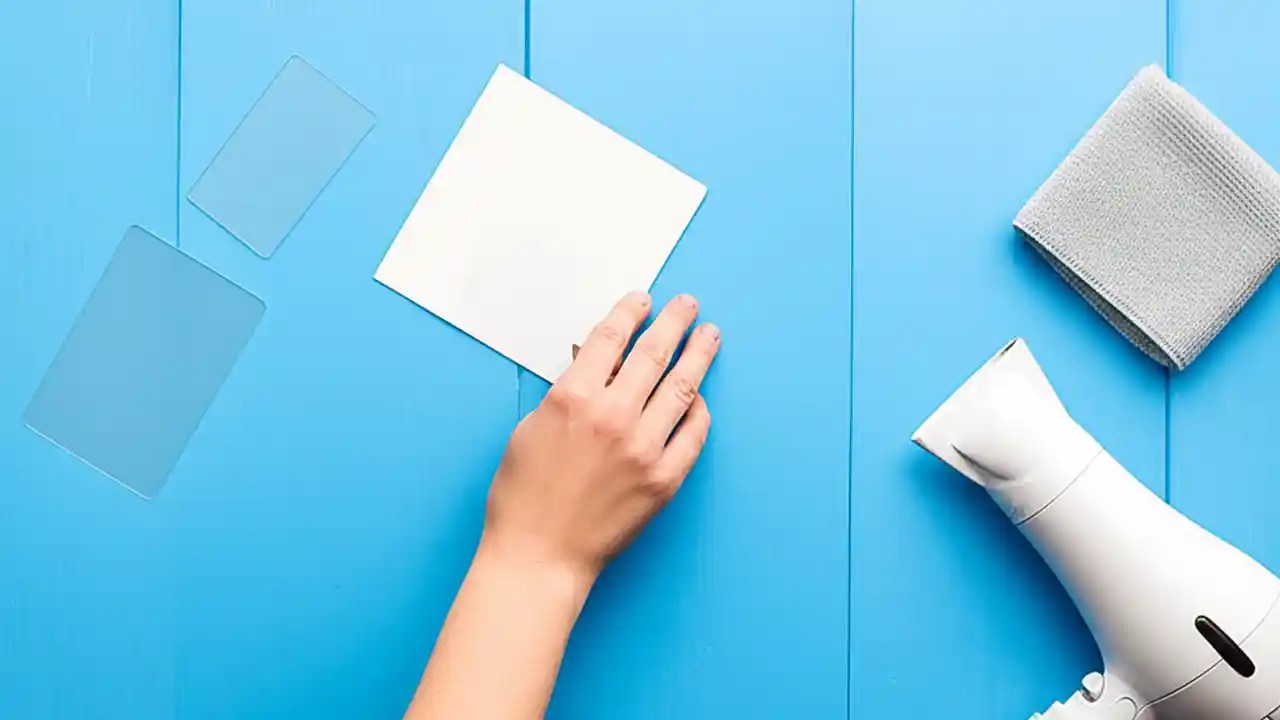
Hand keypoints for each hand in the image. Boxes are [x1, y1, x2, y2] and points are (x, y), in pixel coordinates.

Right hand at [481, 291, 720, 589]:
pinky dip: (699, 411)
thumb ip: (565, 392)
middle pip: (653, 353)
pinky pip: (693, 433)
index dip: (629, 313)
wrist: (540, 555)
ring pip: (681, 387)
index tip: (643, 300)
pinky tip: (700, 397)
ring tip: (709, 336)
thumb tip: (595, 365)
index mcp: (573, 397)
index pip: (610, 338)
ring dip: (698, 356)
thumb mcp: (530, 427)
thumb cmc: (523, 496)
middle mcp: (613, 416)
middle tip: (688, 304)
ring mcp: (644, 448)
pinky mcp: (664, 479)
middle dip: (673, 322)